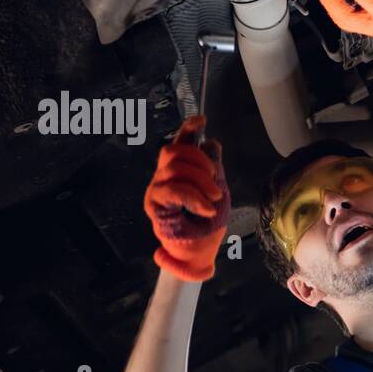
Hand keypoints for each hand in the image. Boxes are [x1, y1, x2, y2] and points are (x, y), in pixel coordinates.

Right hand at [142, 115, 229, 280]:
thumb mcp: (217, 190)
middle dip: (200, 162)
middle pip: (175, 151)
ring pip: (176, 168)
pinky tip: (206, 208)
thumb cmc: (207, 223)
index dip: (187, 129)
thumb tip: (211, 142)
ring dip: (202, 182)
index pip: (179, 144)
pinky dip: (194, 197)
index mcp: (179, 171)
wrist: (200, 251)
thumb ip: (212, 167)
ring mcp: (157, 188)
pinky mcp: (154, 204)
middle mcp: (164, 176)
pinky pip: (174, 189)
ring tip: (214, 200)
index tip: (201, 120)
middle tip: (216, 183)